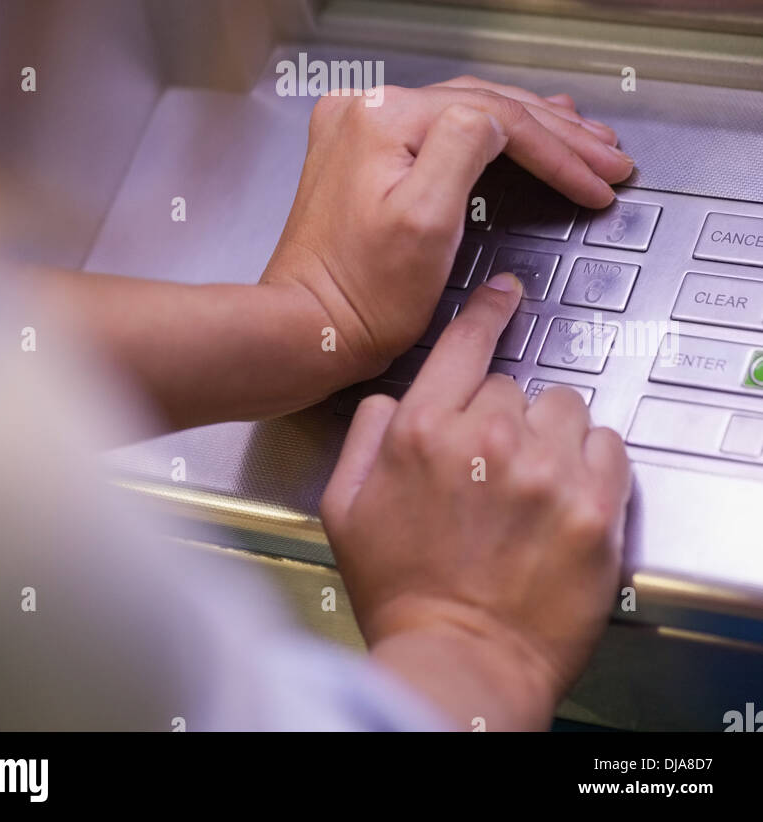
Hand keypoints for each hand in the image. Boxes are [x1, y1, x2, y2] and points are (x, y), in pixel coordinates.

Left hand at [262, 76, 632, 380]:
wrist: (308, 327)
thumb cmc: (363, 294)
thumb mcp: (426, 221)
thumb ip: (464, 150)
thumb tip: (497, 118)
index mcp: (384, 116)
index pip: (496, 118)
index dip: (558, 151)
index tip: (600, 181)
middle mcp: (368, 108)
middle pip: (485, 106)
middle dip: (556, 133)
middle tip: (610, 156)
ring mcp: (363, 128)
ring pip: (467, 113)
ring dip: (529, 127)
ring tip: (583, 138)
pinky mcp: (363, 154)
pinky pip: (441, 130)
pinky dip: (489, 136)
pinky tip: (519, 134)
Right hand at [321, 276, 631, 729]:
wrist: (459, 663)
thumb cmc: (401, 592)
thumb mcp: (345, 506)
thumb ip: (367, 434)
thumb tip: (395, 397)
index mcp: (422, 430)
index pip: (465, 342)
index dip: (487, 311)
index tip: (505, 292)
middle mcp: (486, 439)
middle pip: (514, 386)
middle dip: (506, 419)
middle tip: (495, 471)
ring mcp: (544, 471)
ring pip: (565, 409)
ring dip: (553, 437)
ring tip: (533, 487)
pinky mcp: (593, 506)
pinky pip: (609, 446)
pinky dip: (593, 465)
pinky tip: (565, 500)